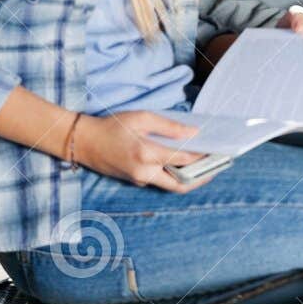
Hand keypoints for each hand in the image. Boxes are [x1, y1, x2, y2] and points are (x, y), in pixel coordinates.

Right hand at [76, 112, 214, 192]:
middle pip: (180, 184)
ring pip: (170, 185)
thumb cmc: (113, 126)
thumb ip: (169, 127)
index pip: (184, 160)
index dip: (204, 157)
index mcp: (147, 154)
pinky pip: (159, 181)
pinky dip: (173, 175)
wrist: (84, 142)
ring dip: (188, 178)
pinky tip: (182, 164)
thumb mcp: (142, 118)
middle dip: (201, 178)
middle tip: (217, 168)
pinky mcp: (135, 181)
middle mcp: (144, 172)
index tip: (219, 150)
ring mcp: (139, 179)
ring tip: (205, 166)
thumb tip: (193, 134)